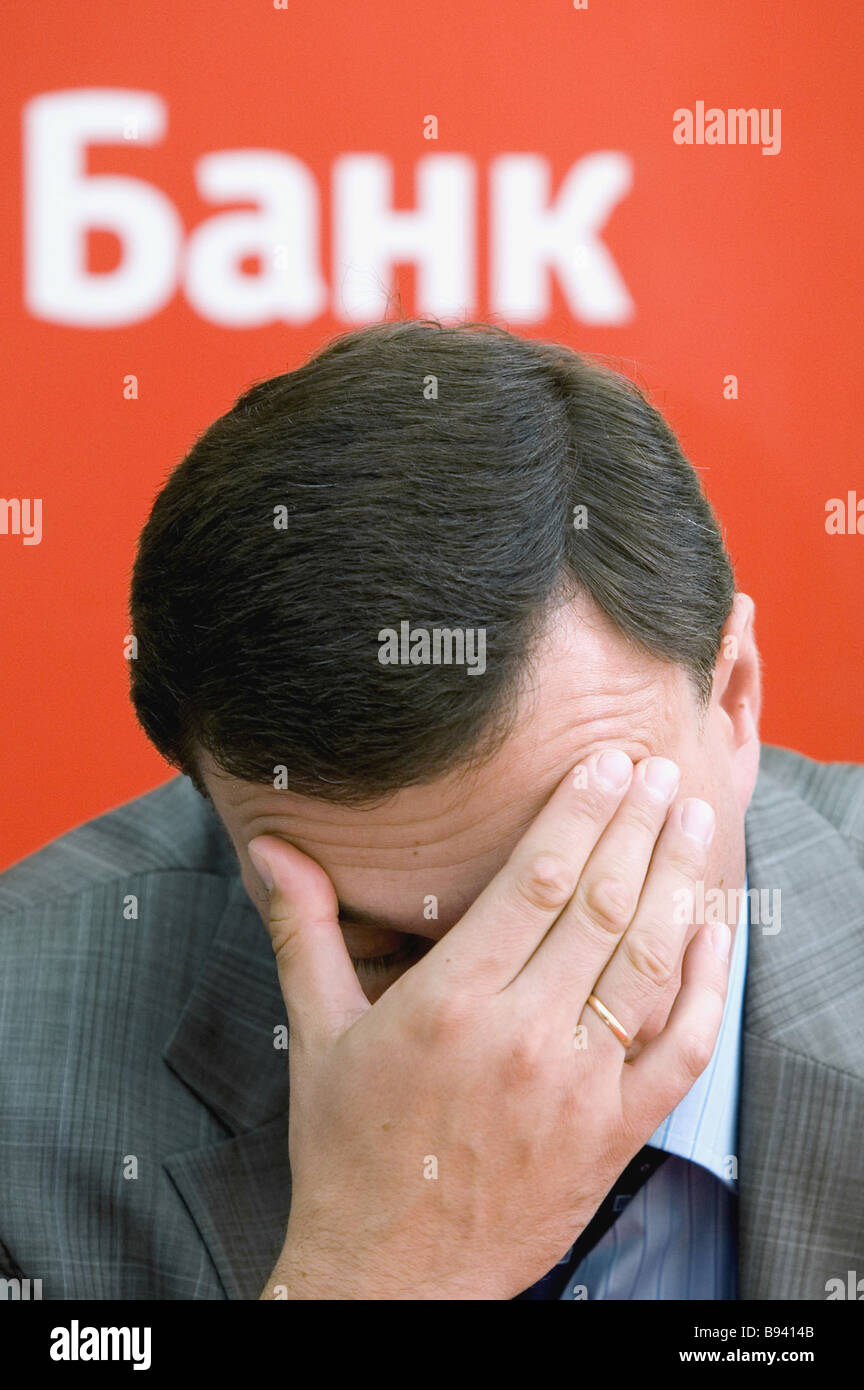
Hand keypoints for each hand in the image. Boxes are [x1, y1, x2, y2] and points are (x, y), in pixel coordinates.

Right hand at [253, 750, 727, 1299]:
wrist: (391, 1276)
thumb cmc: (348, 1149)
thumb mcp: (317, 1032)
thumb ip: (303, 928)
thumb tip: (268, 846)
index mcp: (449, 1002)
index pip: (537, 880)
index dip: (580, 812)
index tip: (608, 764)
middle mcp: (521, 1037)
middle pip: (600, 905)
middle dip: (638, 827)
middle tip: (660, 768)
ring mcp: (577, 1088)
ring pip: (646, 963)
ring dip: (677, 882)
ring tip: (694, 821)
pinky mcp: (613, 1134)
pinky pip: (681, 1051)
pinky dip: (704, 987)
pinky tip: (711, 932)